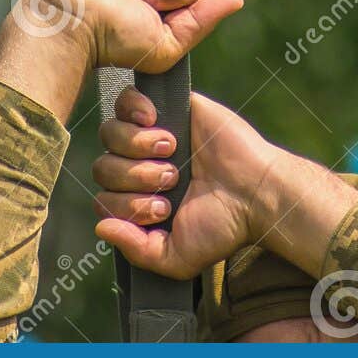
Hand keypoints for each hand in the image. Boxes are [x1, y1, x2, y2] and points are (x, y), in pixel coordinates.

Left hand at [91, 87, 276, 279]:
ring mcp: (150, 136)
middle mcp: (140, 168)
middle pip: (103, 167)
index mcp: (140, 201)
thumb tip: (100, 229)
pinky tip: (156, 122)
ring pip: (110, 134)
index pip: (103, 200)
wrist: (256, 189)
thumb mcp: (178, 257)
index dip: (127, 205)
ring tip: (171, 152)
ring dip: (137, 146)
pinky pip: (124, 100)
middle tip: (173, 180)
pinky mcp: (165, 107)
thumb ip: (137, 251)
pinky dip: (133, 110)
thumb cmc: (222, 225)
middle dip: (135, 177)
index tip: (165, 208)